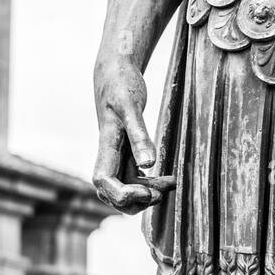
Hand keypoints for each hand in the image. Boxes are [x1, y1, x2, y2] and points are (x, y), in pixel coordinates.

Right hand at [93, 60, 168, 213]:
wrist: (116, 72)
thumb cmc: (121, 85)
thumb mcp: (132, 107)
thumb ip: (139, 135)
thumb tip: (148, 164)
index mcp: (106, 145)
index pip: (103, 181)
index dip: (121, 195)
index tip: (147, 192)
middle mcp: (108, 155)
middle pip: (112, 194)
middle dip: (135, 202)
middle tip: (162, 193)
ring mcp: (117, 156)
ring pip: (126, 188)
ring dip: (147, 194)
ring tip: (171, 185)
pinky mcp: (127, 152)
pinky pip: (136, 177)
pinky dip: (152, 183)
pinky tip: (171, 180)